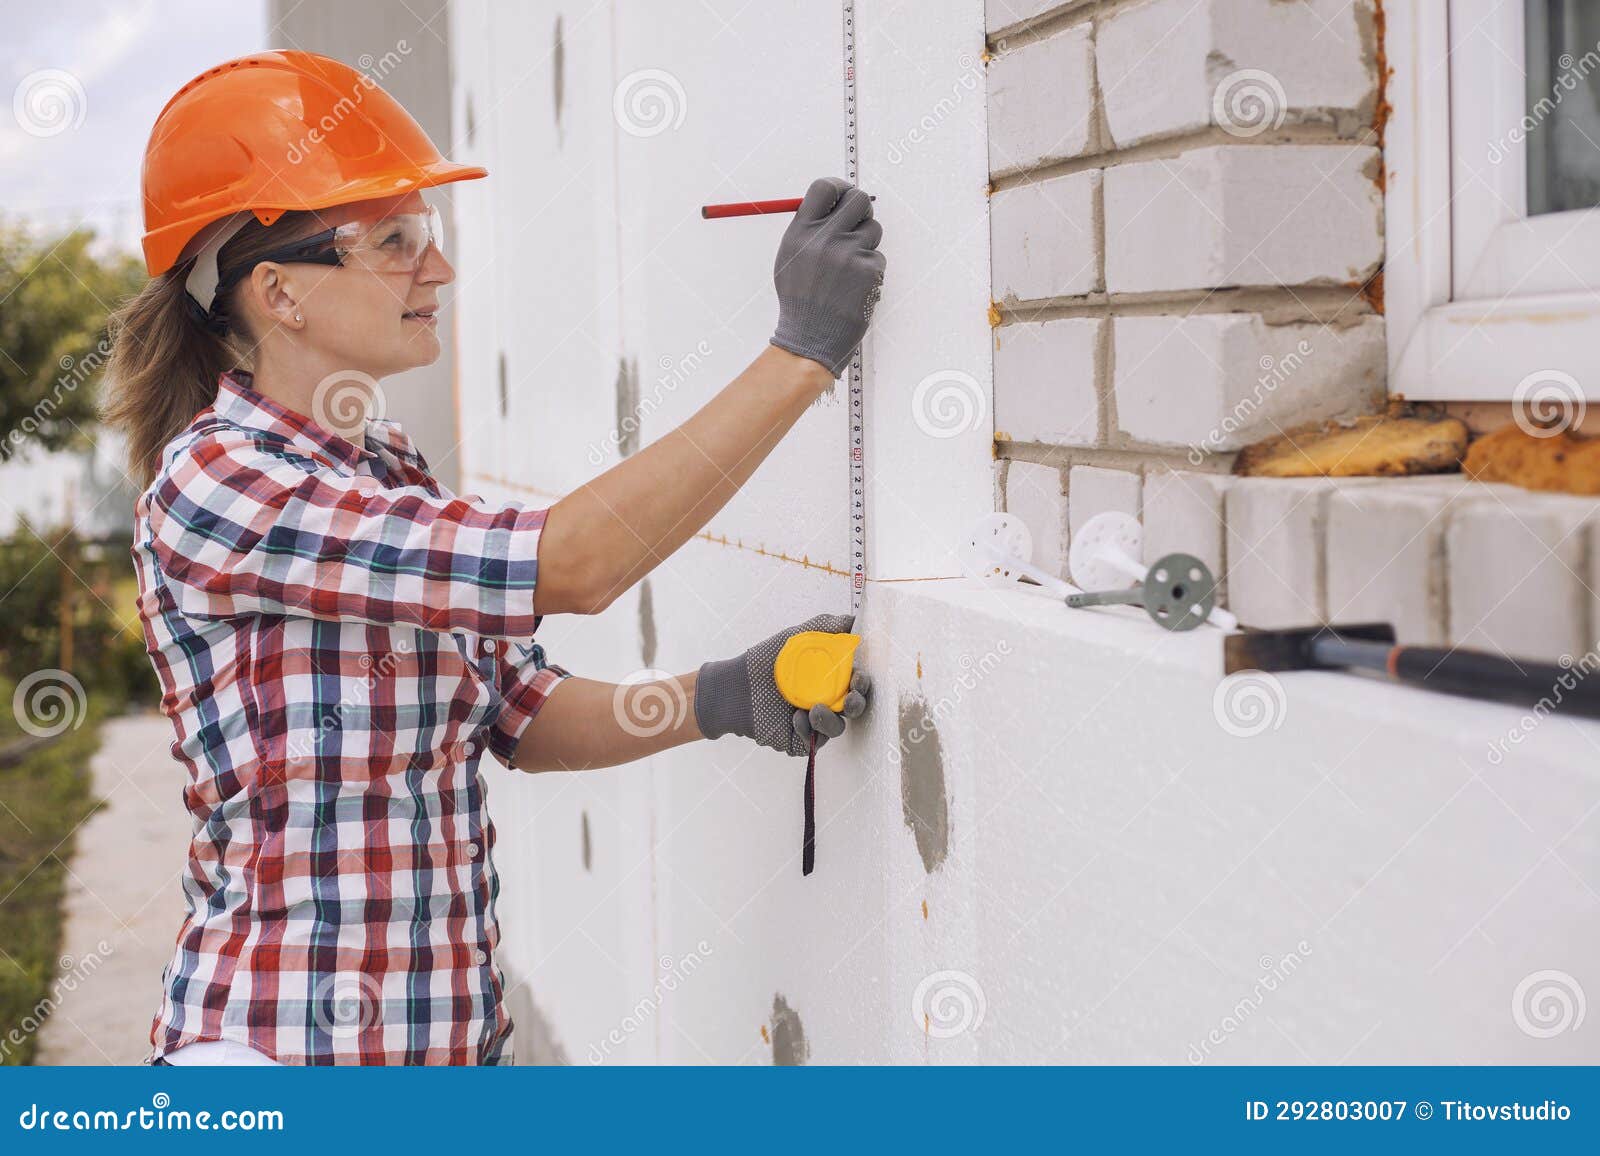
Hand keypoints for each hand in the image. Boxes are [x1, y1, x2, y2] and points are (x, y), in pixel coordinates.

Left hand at [694, 612, 871, 756]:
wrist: (735, 687)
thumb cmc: (765, 661)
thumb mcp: (796, 638)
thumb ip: (825, 626)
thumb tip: (853, 620)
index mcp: (830, 679)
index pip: (856, 683)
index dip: (863, 683)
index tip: (859, 677)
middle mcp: (826, 701)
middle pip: (854, 708)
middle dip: (857, 704)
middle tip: (850, 699)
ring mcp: (814, 722)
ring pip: (837, 728)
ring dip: (831, 720)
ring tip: (815, 710)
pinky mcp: (800, 739)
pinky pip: (814, 741)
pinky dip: (809, 730)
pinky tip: (796, 718)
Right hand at [769, 177, 886, 377]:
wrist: (811, 337)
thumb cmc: (801, 300)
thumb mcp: (789, 258)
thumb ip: (807, 229)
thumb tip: (832, 203)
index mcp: (801, 232)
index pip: (824, 188)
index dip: (839, 186)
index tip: (844, 193)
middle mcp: (824, 238)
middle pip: (858, 199)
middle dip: (862, 208)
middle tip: (859, 220)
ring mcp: (848, 254)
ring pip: (873, 229)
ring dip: (866, 243)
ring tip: (849, 267)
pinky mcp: (868, 270)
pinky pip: (877, 257)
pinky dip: (870, 270)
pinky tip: (855, 287)